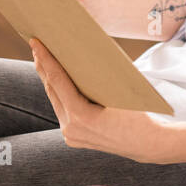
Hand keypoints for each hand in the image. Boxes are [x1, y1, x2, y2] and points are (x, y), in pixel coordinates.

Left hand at [29, 38, 164, 162]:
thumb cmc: (137, 113)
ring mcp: (71, 136)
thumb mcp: (117, 91)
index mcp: (80, 117)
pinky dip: (59, 94)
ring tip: (42, 59)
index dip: (46, 59)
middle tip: (36, 45)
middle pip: (52, 90)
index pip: (58, 81)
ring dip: (49, 80)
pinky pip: (62, 111)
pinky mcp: (74, 138)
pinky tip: (55, 80)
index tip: (36, 42)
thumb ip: (93, 77)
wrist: (149, 143)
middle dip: (44, 67)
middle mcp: (71, 129)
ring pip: (55, 101)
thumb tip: (75, 55)